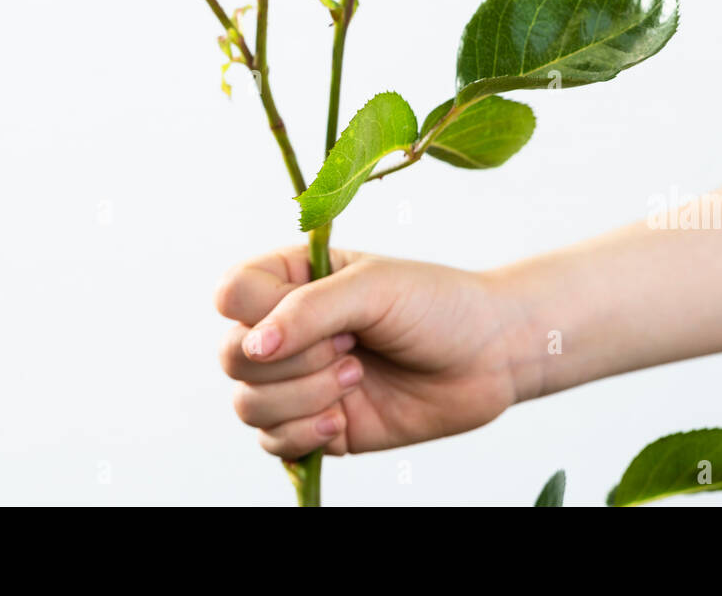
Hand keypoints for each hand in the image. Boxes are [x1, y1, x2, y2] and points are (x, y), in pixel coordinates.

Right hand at [215, 246, 519, 458]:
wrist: (489, 357)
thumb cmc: (437, 305)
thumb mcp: (374, 288)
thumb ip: (308, 310)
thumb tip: (253, 346)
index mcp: (293, 278)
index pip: (231, 293)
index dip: (258, 314)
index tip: (320, 319)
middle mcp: (287, 328)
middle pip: (231, 355)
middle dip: (292, 362)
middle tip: (351, 348)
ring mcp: (299, 379)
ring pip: (247, 404)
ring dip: (303, 398)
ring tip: (358, 377)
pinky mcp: (316, 424)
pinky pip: (272, 442)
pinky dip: (304, 435)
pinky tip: (344, 419)